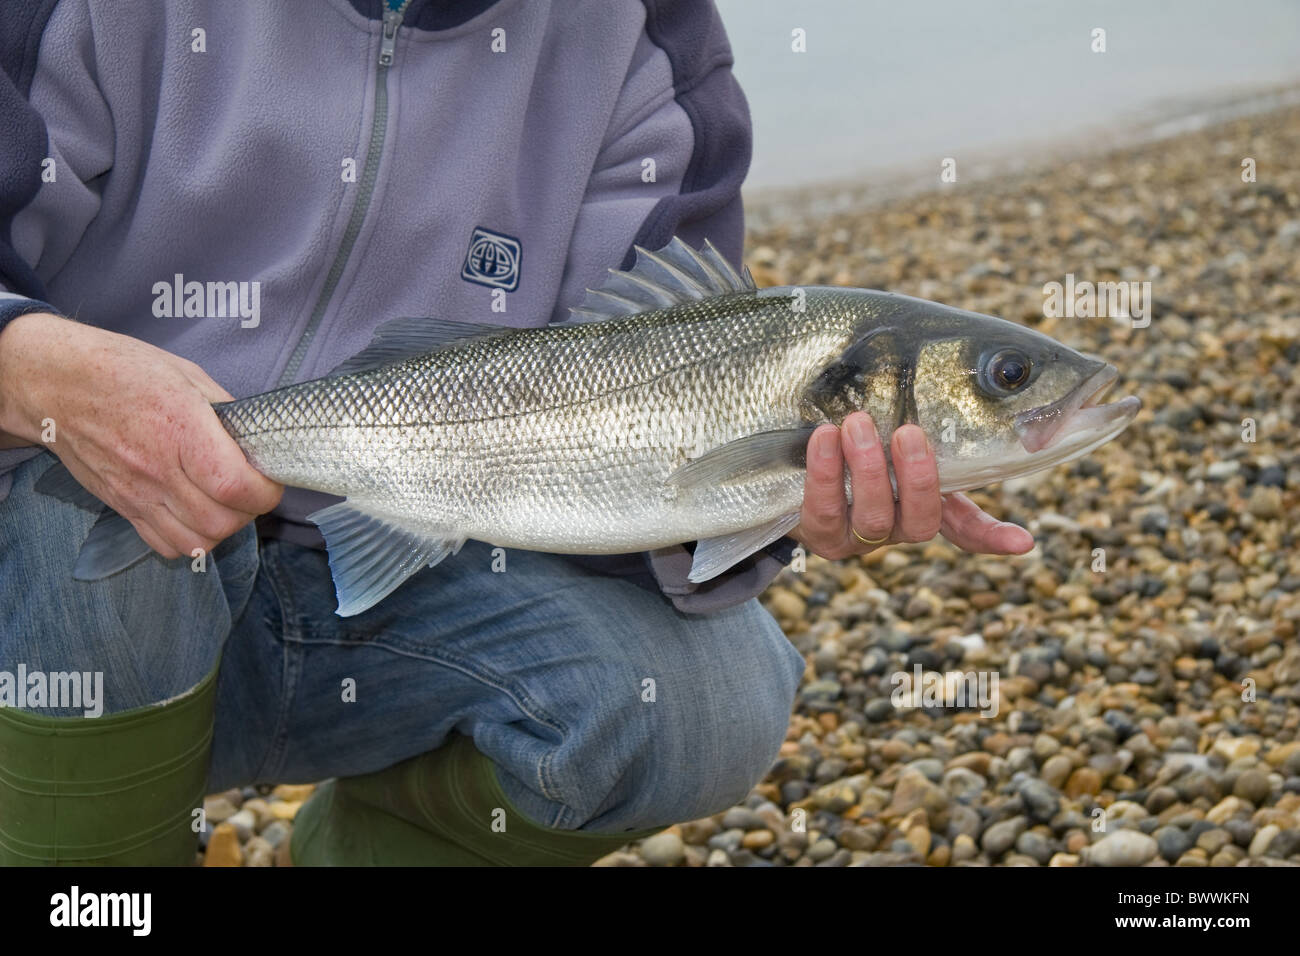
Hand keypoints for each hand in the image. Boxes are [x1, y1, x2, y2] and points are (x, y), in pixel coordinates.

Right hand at [0, 312, 282, 558]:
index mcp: (181, 430)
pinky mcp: (121, 506)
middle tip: (249, 490)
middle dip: (248, 512)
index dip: (265, 491)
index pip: (236, 487)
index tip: (270, 479)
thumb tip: (257, 440)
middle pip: (221, 523)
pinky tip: (193, 514)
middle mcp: (158, 469)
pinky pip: (165, 545)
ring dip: (220, 529)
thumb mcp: (187, 375)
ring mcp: (136, 493)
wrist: (54, 384)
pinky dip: (189, 540)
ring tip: (223, 503)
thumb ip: (226, 412)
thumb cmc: (122, 370)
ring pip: (196, 542)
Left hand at [790, 412, 1032, 559]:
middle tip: (907, 432)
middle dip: (917, 477)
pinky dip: (825, 472)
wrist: (777, 460)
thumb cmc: (844, 434)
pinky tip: (822, 438)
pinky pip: (824, 510)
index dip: (992, 536)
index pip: (965, 525)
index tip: (1024, 542)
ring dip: (868, 468)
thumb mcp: (882, 425)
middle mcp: (895, 527)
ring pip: (875, 515)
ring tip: (855, 423)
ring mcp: (858, 537)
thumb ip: (918, 413)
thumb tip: (963, 373)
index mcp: (920, 502)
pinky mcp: (820, 535)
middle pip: (920, 520)